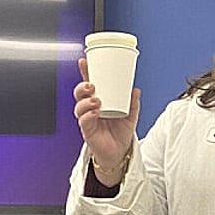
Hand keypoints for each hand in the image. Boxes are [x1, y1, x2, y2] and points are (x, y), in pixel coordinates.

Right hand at [73, 57, 139, 177]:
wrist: (119, 153)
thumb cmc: (121, 132)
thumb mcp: (130, 115)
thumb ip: (133, 103)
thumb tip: (135, 90)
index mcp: (99, 100)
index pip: (90, 84)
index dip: (86, 73)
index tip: (84, 61)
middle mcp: (90, 108)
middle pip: (80, 93)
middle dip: (82, 87)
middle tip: (91, 85)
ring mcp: (88, 119)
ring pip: (79, 106)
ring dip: (85, 101)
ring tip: (96, 100)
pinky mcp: (88, 131)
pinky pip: (84, 121)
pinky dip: (88, 116)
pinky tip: (95, 113)